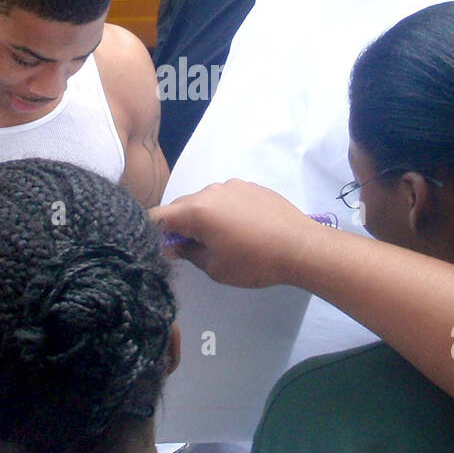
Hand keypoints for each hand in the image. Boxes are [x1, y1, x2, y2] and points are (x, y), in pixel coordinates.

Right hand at [149, 180, 318, 287]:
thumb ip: (188, 253)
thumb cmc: (254, 262)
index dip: (152, 232)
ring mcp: (233, 185)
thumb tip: (174, 246)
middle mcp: (210, 191)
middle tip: (190, 249)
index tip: (160, 248)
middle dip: (179, 225)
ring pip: (204, 201)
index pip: (158, 216)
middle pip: (181, 206)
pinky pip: (226, 197)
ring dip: (203, 217)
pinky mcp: (251, 186)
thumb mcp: (215, 267)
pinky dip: (224, 211)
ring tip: (221, 239)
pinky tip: (241, 229)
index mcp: (197, 210)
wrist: (301, 246)